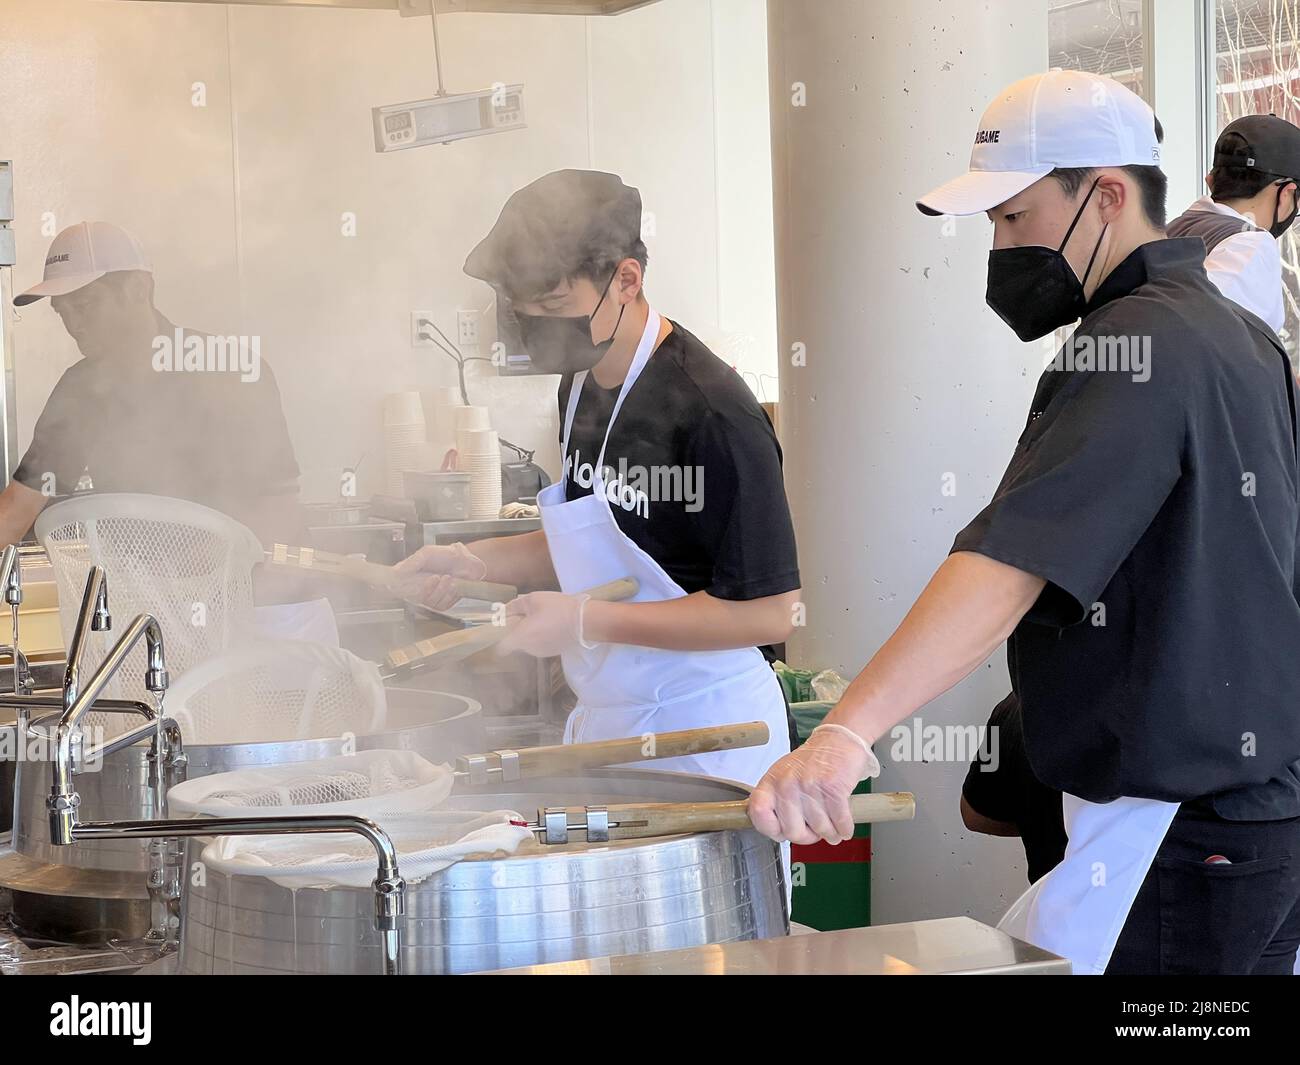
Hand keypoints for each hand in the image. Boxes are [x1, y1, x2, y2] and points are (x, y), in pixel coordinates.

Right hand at [392, 543, 486, 610]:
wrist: (466, 561)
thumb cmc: (447, 555)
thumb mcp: (427, 553)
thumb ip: (413, 562)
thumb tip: (397, 572)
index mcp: (412, 576)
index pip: (399, 588)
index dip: (400, 590)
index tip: (408, 584)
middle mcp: (420, 588)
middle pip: (416, 598)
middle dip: (427, 589)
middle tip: (435, 577)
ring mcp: (431, 596)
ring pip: (429, 602)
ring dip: (440, 591)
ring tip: (448, 578)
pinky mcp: (443, 602)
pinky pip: (441, 605)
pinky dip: (448, 596)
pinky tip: (453, 586)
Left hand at [498, 591, 587, 657]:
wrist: (584, 621)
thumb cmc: (556, 608)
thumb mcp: (533, 599)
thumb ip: (514, 606)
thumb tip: (503, 611)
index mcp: (521, 637)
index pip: (501, 648)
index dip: (499, 639)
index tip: (502, 628)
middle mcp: (529, 649)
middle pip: (515, 644)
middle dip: (517, 632)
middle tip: (524, 616)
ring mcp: (541, 652)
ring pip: (528, 644)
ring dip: (529, 634)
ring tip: (540, 619)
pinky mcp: (552, 652)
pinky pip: (539, 645)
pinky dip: (541, 637)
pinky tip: (550, 625)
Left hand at [748, 726, 879, 844]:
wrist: (838, 740)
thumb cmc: (812, 763)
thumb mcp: (784, 777)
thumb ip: (777, 803)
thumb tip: (779, 833)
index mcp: (771, 782)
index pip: (759, 815)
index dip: (772, 830)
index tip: (784, 832)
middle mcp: (787, 783)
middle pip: (793, 831)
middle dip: (808, 837)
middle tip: (816, 832)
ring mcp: (810, 785)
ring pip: (820, 829)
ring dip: (830, 833)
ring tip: (833, 827)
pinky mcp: (833, 787)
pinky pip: (839, 822)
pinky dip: (844, 829)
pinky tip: (844, 827)